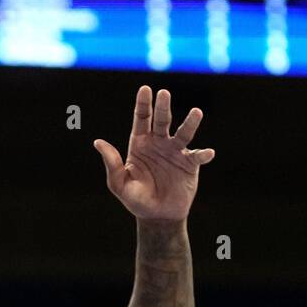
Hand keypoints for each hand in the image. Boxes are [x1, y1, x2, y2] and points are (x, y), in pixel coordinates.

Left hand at [94, 86, 214, 221]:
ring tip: (196, 112)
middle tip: (164, 94)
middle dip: (163, 107)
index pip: (142, 118)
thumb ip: (111, 164)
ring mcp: (176, 152)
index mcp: (140, 144)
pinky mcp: (190, 165)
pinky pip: (197, 156)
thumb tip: (98, 142)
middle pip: (161, 120)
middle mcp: (159, 143)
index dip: (143, 104)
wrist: (158, 217)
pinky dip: (203, 154)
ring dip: (190, 123)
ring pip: (183, 133)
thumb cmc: (136, 200)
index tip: (145, 89)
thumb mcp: (120, 184)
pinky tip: (207, 153)